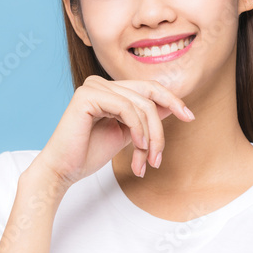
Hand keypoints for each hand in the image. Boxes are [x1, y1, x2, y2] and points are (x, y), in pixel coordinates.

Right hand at [31, 75, 194, 187]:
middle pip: (149, 96)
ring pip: (141, 105)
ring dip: (149, 137)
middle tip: (159, 157)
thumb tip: (173, 107)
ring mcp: (93, 86)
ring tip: (145, 162)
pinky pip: (127, 108)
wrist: (62, 170)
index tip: (190, 117)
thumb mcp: (127, 134)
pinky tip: (137, 147)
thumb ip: (145, 119)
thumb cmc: (89, 154)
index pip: (149, 88)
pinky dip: (137, 130)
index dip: (172, 100)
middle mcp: (100, 82)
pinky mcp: (87, 95)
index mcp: (109, 89)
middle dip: (160, 128)